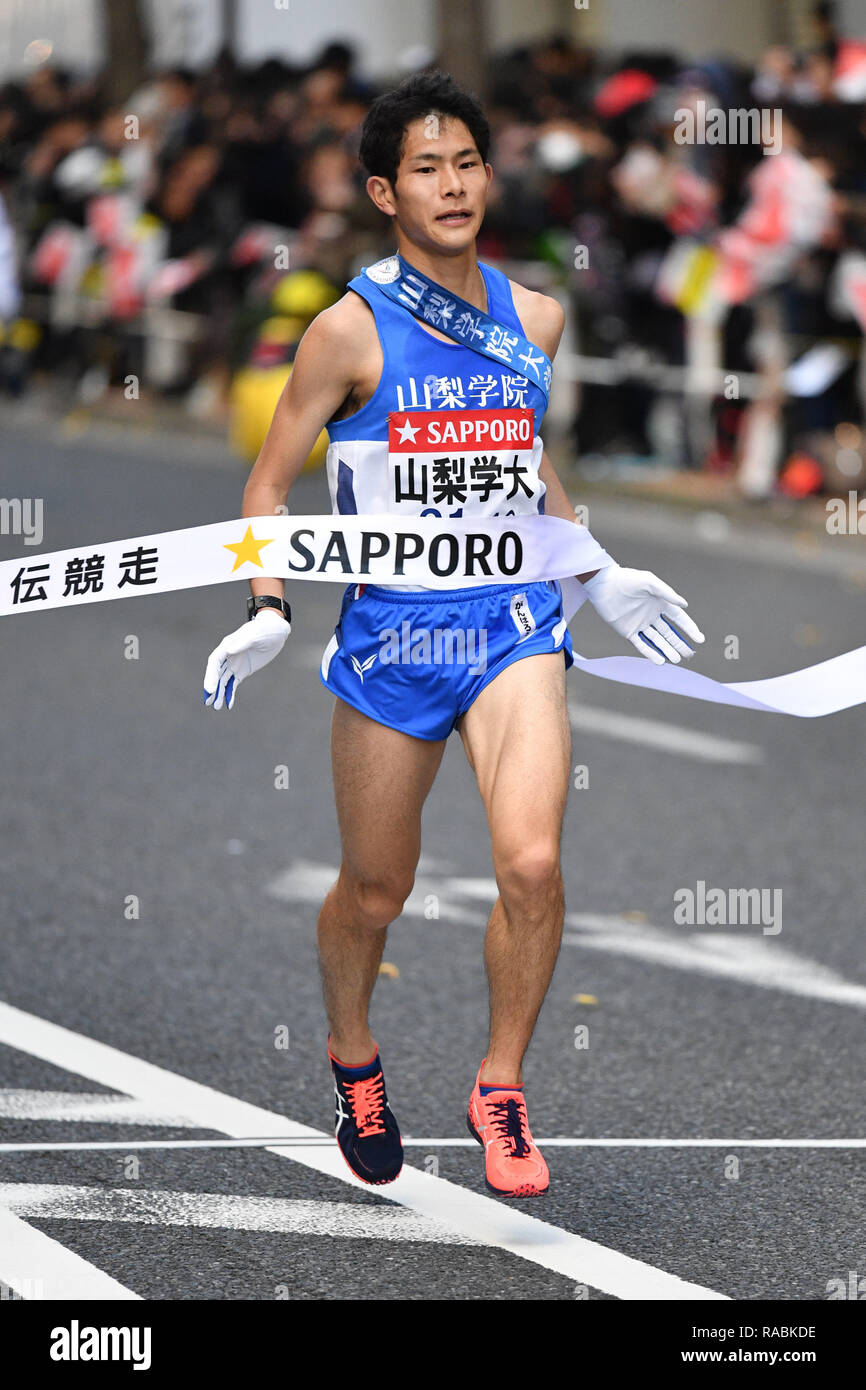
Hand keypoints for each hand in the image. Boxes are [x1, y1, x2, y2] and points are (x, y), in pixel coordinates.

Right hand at [203, 608, 289, 709]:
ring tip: (216, 707)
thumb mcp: (256, 634)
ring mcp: (235, 663)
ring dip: (219, 693)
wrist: (275, 631)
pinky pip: (233, 684)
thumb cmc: (264, 629)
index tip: (210, 689)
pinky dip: (230, 693)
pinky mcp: (243, 670)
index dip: (210, 675)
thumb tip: (229, 650)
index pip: (214, 661)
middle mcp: (228, 655)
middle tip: (208, 701)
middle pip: (216, 673)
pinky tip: (228, 704)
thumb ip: (243, 642)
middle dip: (212, 687)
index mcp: (228, 645)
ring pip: (223, 680)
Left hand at [581, 564, 703, 664]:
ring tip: (677, 659)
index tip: (699, 639)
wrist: (604, 584)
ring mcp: (640, 624)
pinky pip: (641, 644)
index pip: (678, 619)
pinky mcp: (628, 631)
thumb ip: (667, 593)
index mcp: (660, 603)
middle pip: (669, 633)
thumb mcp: (650, 582)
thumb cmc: (628, 579)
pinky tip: (660, 661)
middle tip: (689, 654)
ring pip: (657, 640)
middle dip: (679, 643)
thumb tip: (685, 605)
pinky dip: (650, 653)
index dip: (689, 629)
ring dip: (667, 650)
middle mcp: (652, 615)